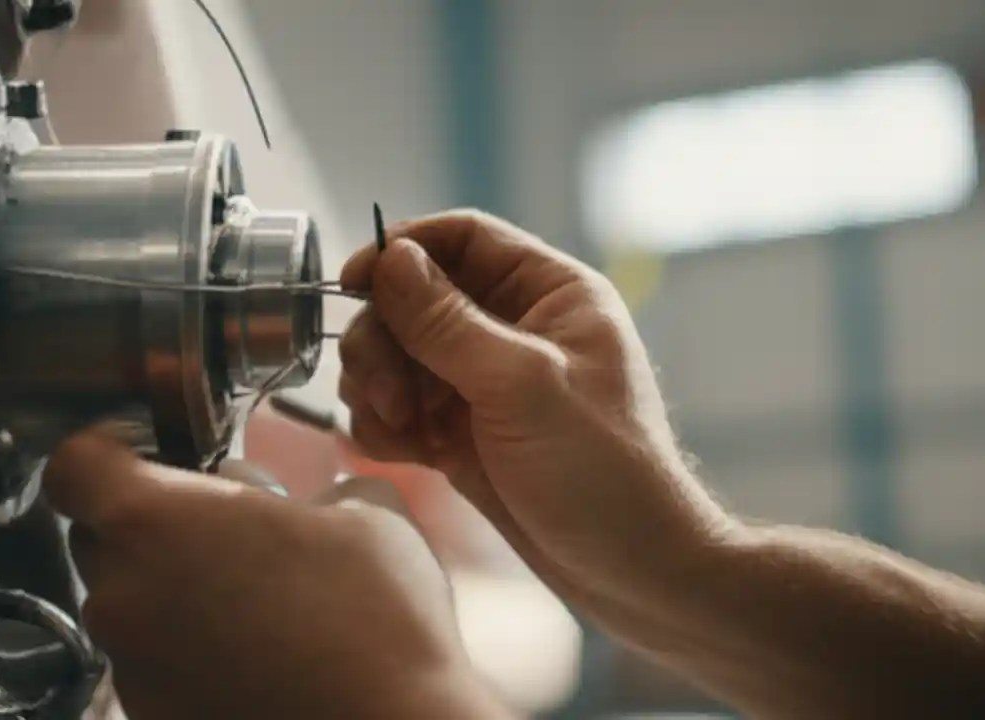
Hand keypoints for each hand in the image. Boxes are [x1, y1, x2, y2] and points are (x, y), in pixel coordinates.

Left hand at [44, 434, 507, 719]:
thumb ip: (304, 488)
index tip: (147, 454)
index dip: (107, 450)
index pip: (74, 465)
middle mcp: (124, 595)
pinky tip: (259, 652)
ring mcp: (132, 668)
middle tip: (228, 529)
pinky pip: (155, 663)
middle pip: (99, 536)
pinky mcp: (153, 718)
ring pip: (131, 603)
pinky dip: (191, 650)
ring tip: (258, 599)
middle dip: (153, 524)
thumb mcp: (365, 513)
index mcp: (157, 522)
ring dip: (176, 590)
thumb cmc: (378, 624)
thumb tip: (286, 503)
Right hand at [338, 210, 733, 659]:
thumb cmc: (603, 470)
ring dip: (379, 387)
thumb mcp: (523, 385)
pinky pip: (399, 410)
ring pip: (397, 355)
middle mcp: (512, 330)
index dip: (402, 251)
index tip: (353, 282)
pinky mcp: (461, 436)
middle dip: (385, 340)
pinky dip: (384, 427)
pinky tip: (397, 453)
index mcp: (550, 294)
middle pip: (414, 299)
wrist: (631, 572)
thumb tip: (391, 257)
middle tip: (387, 392)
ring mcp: (482, 384)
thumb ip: (448, 322)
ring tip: (400, 431)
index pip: (462, 239)